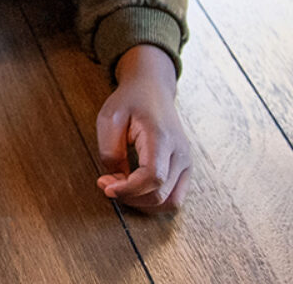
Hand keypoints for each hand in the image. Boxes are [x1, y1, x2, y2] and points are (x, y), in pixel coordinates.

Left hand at [95, 44, 191, 211]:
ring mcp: (187, 161)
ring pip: (171, 202)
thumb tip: (116, 180)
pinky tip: (135, 189)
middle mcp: (180, 152)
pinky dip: (154, 200)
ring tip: (121, 187)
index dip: (128, 190)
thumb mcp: (109, 118)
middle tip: (107, 183)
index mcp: (162, 137)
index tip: (105, 186)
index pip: (153, 177)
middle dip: (130, 197)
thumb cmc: (129, 101)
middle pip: (160, 194)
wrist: (152, 86)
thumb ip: (110, 151)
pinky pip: (175, 197)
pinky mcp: (186, 167)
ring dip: (143, 204)